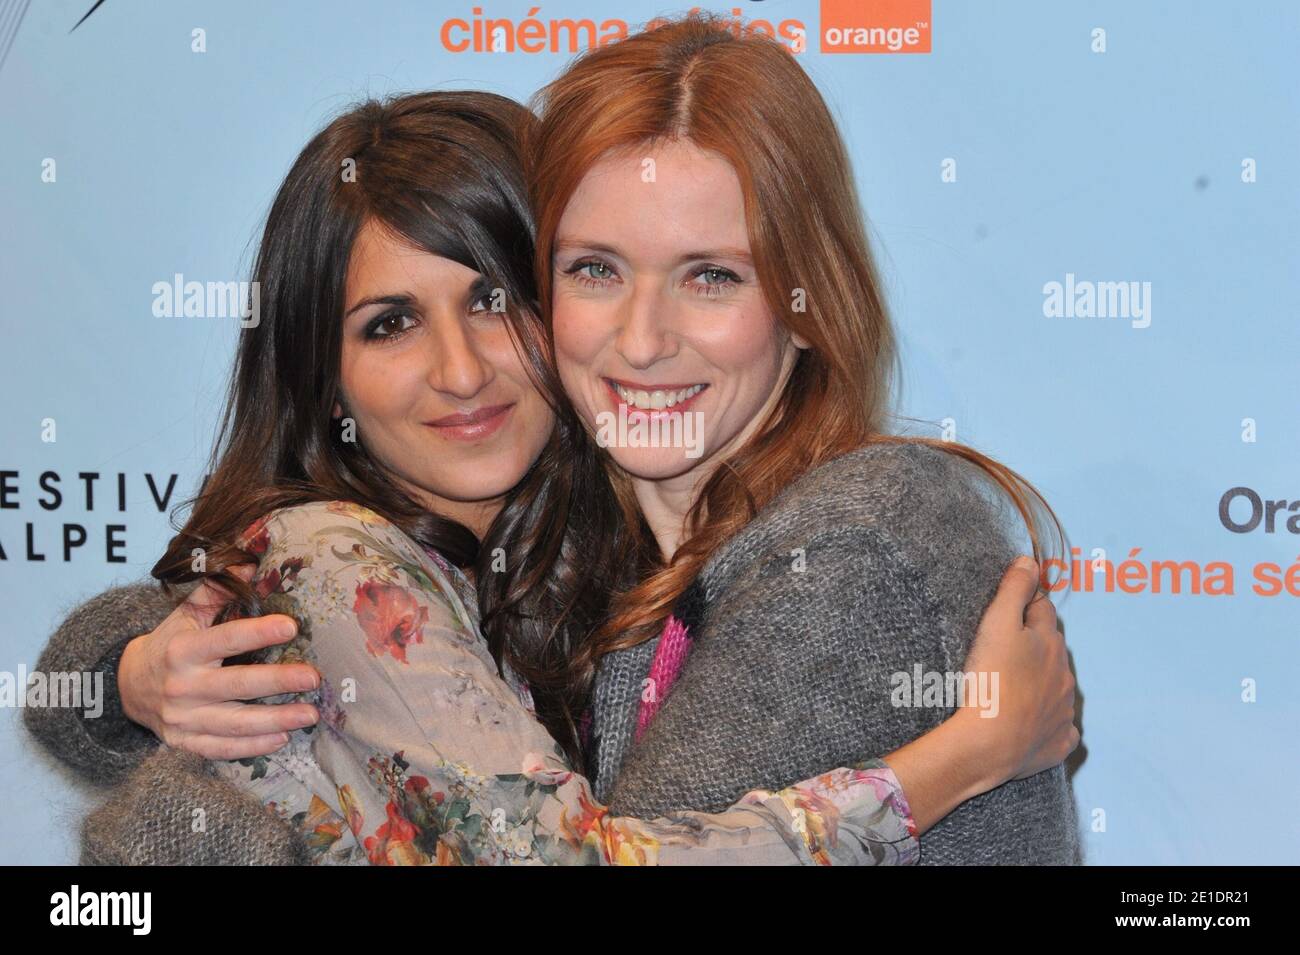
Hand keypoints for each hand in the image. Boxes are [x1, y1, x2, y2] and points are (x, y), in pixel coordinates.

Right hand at [118, 566, 320, 758]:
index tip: (291, 627)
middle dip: (278, 682)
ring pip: (234, 723)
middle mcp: (182, 686)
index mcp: (183, 650)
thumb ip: (216, 591)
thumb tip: (249, 562)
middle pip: (237, 685)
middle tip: (313, 677)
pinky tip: (281, 739)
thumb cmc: (170, 645)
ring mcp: (182, 718)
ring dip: (275, 721)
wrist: (128, 687)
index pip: (226, 639)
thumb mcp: (186, 616)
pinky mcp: (184, 742)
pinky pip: (221, 748)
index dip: (258, 633)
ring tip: (310, 714)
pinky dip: (252, 747)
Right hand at [956, 556, 1078, 784]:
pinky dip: (1048, 723)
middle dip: (1035, 646)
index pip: (1043, 611)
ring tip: (1012, 688)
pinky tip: (1030, 724)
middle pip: (1052, 650)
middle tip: (1003, 652)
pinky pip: (1060, 729)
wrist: (989, 744)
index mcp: (1050, 643)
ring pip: (1058, 688)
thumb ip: (1014, 589)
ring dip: (1042, 683)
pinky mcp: (1058, 742)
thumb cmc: (990, 680)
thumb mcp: (996, 624)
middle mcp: (1065, 675)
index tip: (1004, 614)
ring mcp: (1064, 710)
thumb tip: (1030, 561)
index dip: (1024, 607)